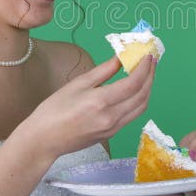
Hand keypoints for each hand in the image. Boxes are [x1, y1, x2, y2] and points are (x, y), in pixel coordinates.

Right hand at [21, 55, 155, 160]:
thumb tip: (121, 58)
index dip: (144, 68)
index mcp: (101, 102)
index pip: (133, 83)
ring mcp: (114, 128)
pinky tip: (136, 90)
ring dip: (148, 89)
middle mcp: (112, 117)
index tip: (148, 55)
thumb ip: (103, 71)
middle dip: (150, 76)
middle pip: (142, 95)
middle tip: (151, 61)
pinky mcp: (112, 134)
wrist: (44, 140)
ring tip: (147, 73)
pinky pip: (133, 115)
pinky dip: (139, 100)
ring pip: (141, 107)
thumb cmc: (54, 110)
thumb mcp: (77, 84)